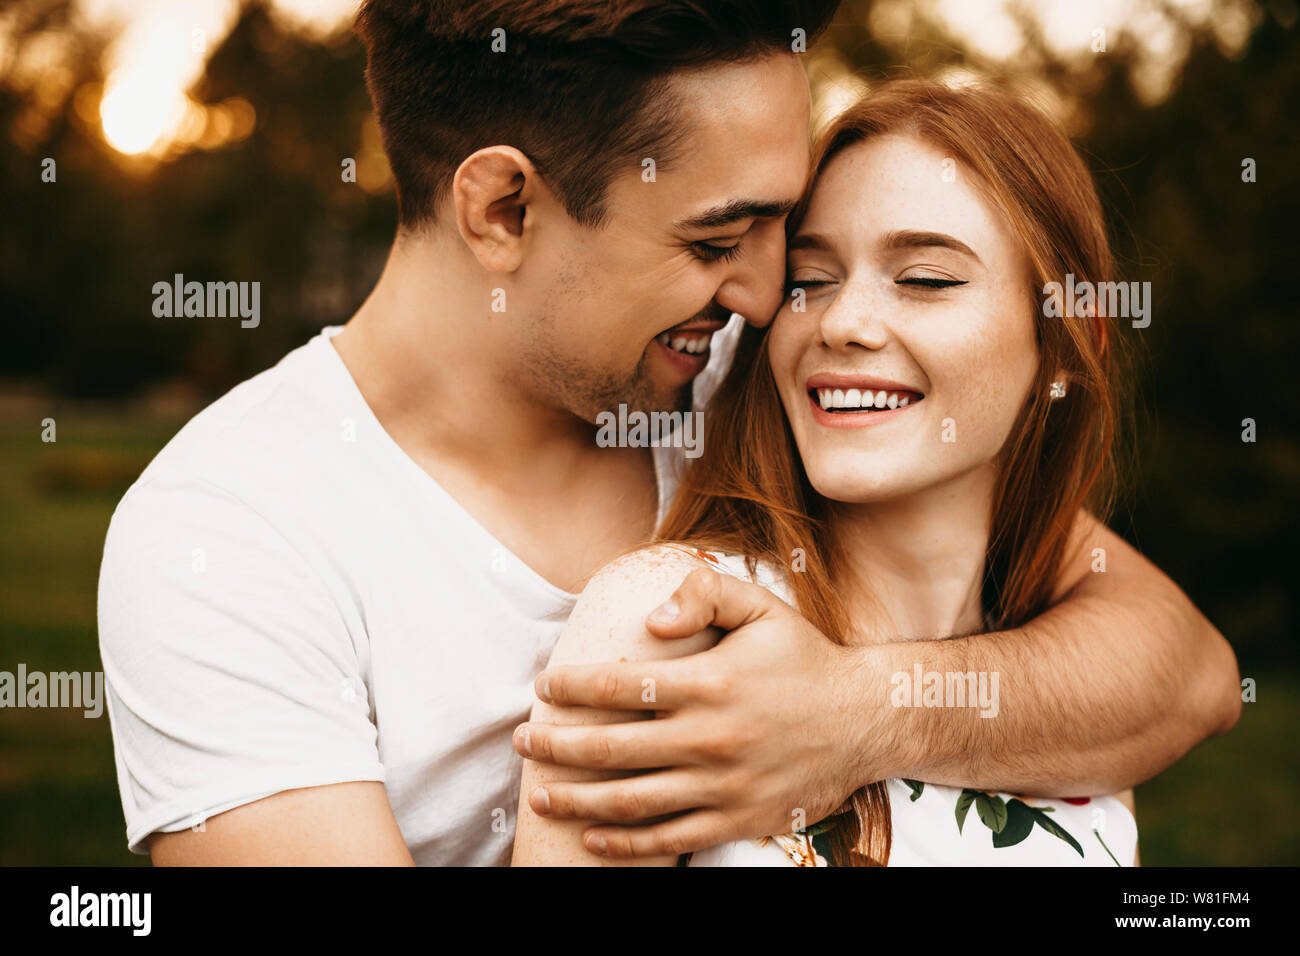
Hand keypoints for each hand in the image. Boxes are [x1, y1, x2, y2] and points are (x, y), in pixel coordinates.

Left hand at [513, 568, 883, 858]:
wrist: (866, 720)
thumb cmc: (803, 658)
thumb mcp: (761, 606)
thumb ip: (704, 591)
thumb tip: (655, 616)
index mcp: (711, 683)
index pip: (622, 686)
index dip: (574, 688)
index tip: (545, 688)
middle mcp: (711, 737)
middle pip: (613, 748)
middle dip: (557, 746)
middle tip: (522, 742)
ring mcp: (723, 784)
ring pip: (632, 800)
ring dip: (577, 800)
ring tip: (541, 795)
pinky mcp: (736, 819)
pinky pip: (669, 839)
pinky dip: (625, 843)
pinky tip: (592, 837)